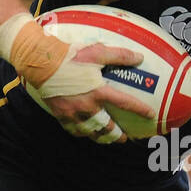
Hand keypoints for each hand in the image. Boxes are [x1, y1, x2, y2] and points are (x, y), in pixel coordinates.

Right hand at [40, 43, 154, 143]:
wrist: (40, 62)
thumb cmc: (69, 55)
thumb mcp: (96, 51)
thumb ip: (119, 55)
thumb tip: (139, 57)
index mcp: (98, 91)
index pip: (125, 103)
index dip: (140, 110)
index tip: (150, 115)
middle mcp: (87, 106)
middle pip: (107, 127)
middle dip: (117, 135)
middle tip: (124, 137)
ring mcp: (72, 113)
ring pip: (90, 132)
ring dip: (101, 137)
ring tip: (107, 139)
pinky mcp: (60, 114)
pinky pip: (73, 130)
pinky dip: (82, 133)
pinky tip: (85, 132)